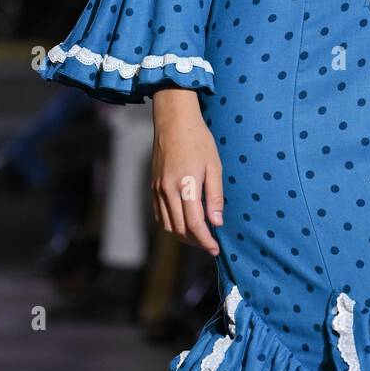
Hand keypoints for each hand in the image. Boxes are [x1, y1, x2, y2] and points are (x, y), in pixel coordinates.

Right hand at [150, 89, 224, 254]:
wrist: (174, 121)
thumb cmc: (198, 140)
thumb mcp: (214, 165)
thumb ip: (215, 196)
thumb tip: (216, 222)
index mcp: (186, 185)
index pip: (194, 225)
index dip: (205, 241)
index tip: (215, 249)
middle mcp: (168, 190)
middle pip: (179, 229)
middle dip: (195, 241)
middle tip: (210, 244)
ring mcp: (157, 189)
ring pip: (167, 225)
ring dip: (182, 236)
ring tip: (199, 236)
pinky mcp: (152, 186)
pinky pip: (159, 215)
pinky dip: (171, 225)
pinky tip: (184, 223)